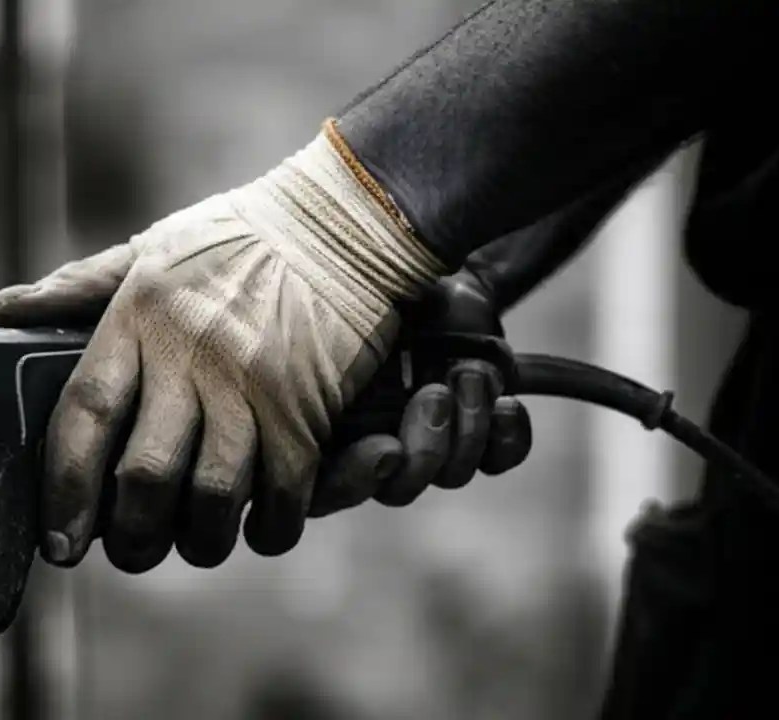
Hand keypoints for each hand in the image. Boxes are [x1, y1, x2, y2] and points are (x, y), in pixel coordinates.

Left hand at [0, 122, 445, 571]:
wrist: (343, 221)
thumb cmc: (238, 238)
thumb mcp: (152, 249)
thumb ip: (79, 287)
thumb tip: (3, 310)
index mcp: (140, 315)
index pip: (85, 412)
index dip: (66, 485)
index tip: (59, 537)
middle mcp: (190, 354)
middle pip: (146, 474)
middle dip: (133, 535)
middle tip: (131, 553)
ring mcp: (252, 385)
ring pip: (213, 495)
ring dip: (201, 541)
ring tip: (194, 546)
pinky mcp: (306, 409)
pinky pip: (283, 493)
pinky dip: (269, 527)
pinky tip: (259, 526)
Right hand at [304, 270, 532, 515]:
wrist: (437, 272)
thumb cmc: (373, 287)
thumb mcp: (339, 321)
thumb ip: (317, 363)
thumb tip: (271, 418)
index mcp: (323, 426)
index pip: (324, 491)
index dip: (353, 482)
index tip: (386, 449)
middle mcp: (373, 442)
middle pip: (395, 490)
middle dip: (424, 452)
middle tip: (434, 393)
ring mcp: (429, 437)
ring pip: (451, 475)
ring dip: (469, 427)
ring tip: (470, 371)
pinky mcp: (478, 428)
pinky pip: (498, 459)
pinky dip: (507, 436)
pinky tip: (507, 404)